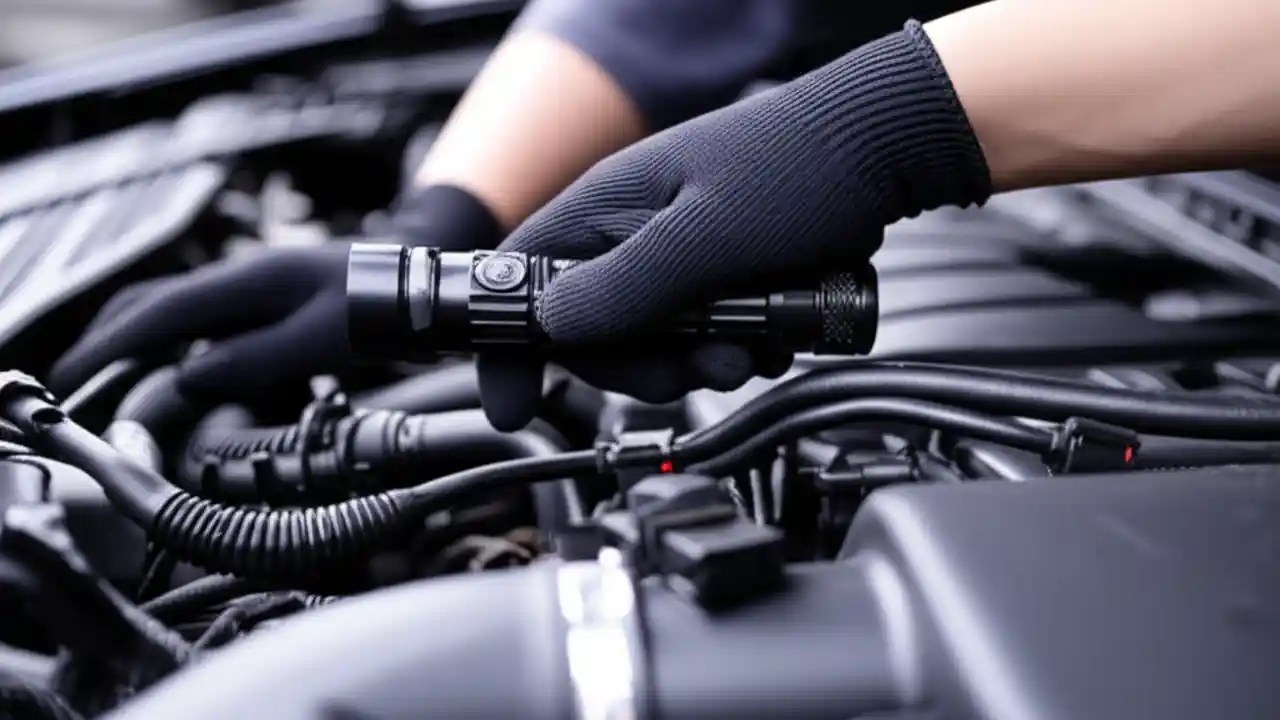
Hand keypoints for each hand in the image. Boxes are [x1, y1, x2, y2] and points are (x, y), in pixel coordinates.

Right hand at [50, 181, 503, 399]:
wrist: (432, 284)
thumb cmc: (386, 305)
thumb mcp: (323, 340)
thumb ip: (253, 360)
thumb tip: (187, 378)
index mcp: (250, 282)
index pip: (158, 314)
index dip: (108, 346)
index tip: (72, 377)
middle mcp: (246, 278)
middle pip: (155, 303)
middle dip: (109, 339)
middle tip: (79, 380)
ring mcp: (260, 288)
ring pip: (181, 312)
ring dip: (142, 342)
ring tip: (114, 378)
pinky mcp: (277, 303)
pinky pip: (212, 323)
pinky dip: (181, 346)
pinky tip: (179, 369)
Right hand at [478, 22, 990, 429]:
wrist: (891, 149)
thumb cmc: (806, 164)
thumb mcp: (708, 236)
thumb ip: (628, 286)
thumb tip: (554, 327)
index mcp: (607, 204)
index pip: (522, 278)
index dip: (510, 346)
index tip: (512, 404)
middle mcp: (631, 229)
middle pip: (591, 332)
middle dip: (641, 367)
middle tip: (693, 366)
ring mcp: (675, 253)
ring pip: (652, 343)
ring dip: (697, 362)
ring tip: (749, 346)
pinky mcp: (718, 273)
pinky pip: (702, 336)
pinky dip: (732, 350)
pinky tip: (767, 337)